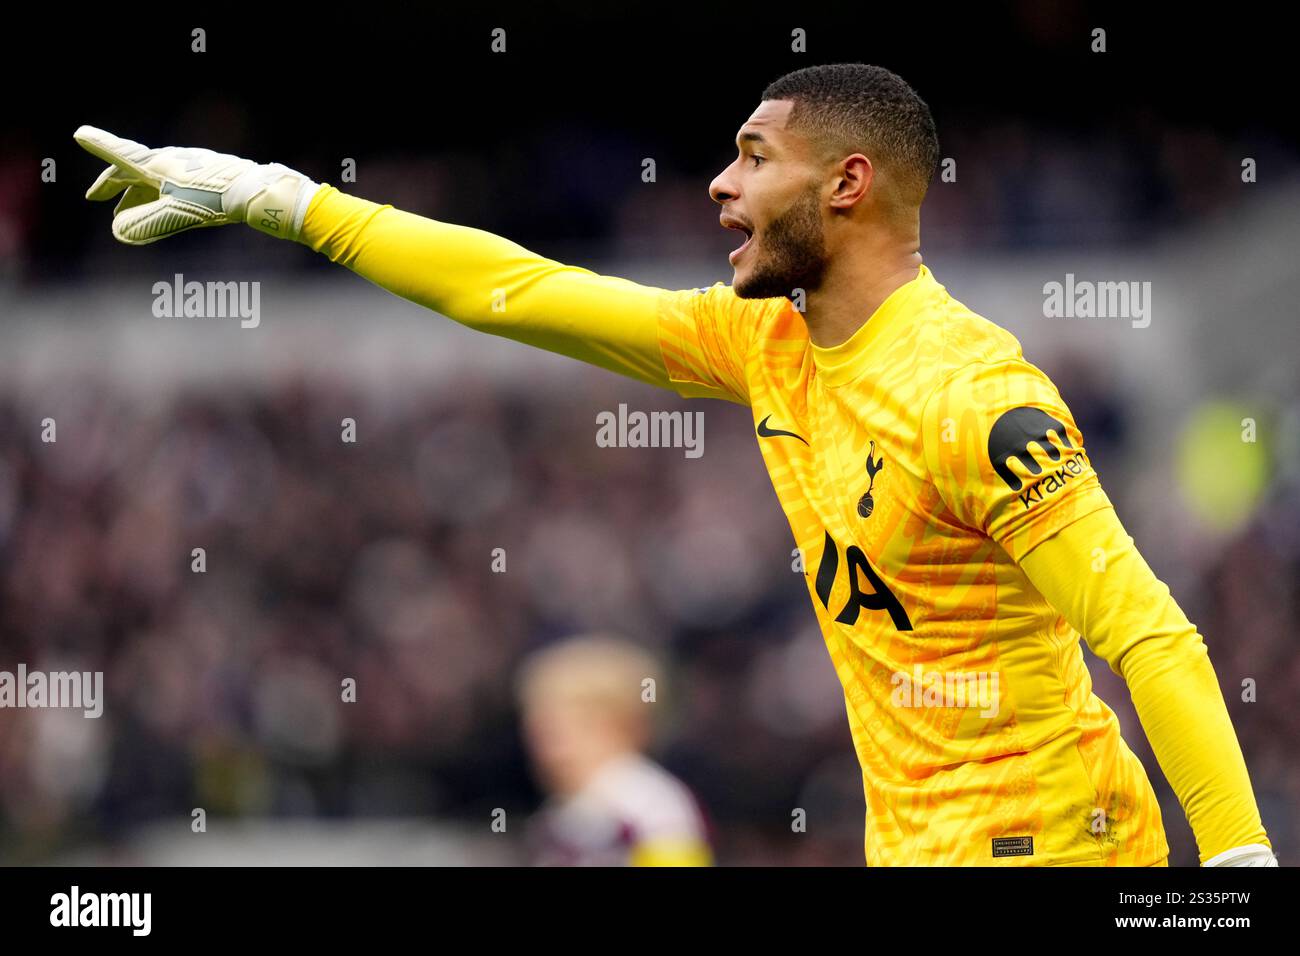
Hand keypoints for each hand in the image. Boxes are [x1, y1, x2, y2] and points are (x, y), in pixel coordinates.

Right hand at [74, 125, 318, 244]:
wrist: (255, 191)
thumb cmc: (214, 201)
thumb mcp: (176, 215)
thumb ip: (145, 224)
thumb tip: (119, 231)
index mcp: (158, 165)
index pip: (121, 155)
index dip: (100, 146)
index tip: (80, 134)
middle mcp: (170, 160)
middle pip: (133, 170)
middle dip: (113, 185)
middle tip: (96, 198)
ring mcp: (187, 166)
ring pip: (152, 180)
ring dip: (135, 196)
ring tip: (123, 216)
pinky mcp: (203, 175)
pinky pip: (170, 184)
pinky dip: (156, 196)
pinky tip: (161, 209)